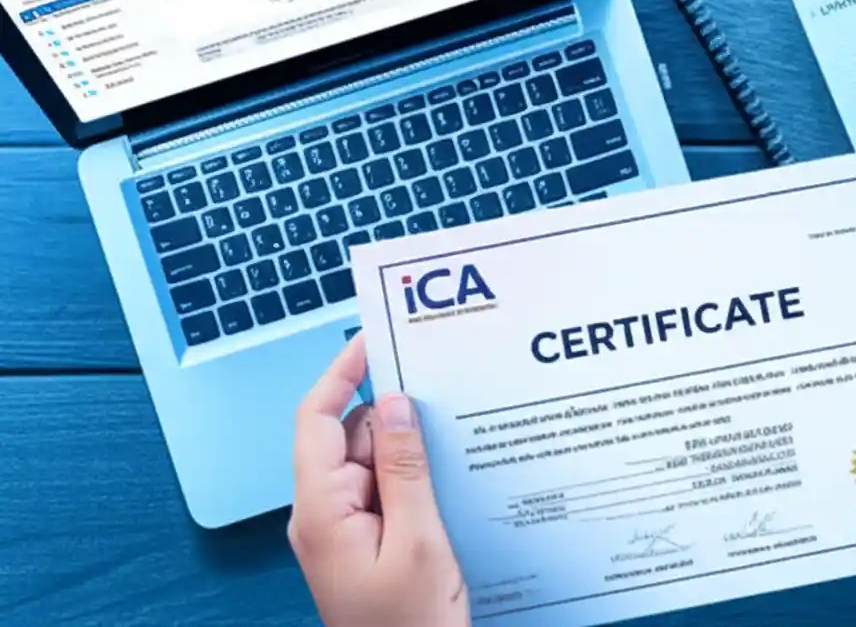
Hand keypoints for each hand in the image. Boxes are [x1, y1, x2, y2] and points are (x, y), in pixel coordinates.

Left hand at [289, 336, 469, 626]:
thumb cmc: (411, 626)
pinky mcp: (364, 542)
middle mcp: (323, 514)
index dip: (342, 374)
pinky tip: (446, 478)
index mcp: (322, 511)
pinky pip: (384, 491)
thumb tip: (394, 403)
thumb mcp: (419, 540)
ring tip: (454, 445)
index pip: (318, 420)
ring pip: (370, 463)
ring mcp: (343, 529)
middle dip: (391, 413)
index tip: (374, 341)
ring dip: (407, 449)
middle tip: (441, 391)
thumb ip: (404, 468)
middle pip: (349, 437)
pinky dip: (411, 478)